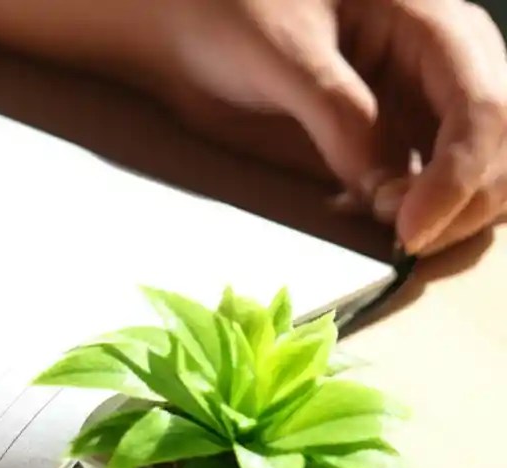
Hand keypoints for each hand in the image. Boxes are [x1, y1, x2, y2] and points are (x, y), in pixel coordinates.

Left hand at [157, 0, 506, 256]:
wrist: (192, 22)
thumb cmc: (235, 15)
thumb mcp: (285, 56)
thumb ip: (339, 116)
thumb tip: (385, 191)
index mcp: (434, 27)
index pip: (483, 110)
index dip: (459, 178)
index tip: (410, 232)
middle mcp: (447, 68)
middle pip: (498, 150)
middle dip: (462, 206)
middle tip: (398, 243)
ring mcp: (424, 106)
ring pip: (477, 176)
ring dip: (446, 217)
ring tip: (377, 224)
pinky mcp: (394, 140)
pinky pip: (428, 188)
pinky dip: (409, 215)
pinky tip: (355, 212)